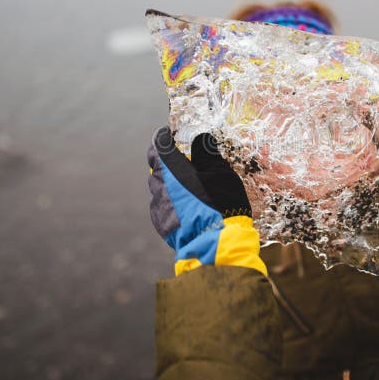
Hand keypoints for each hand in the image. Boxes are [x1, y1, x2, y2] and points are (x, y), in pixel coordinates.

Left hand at [147, 126, 266, 275]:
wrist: (216, 245)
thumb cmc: (221, 204)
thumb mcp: (219, 173)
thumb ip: (206, 153)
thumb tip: (199, 139)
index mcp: (170, 170)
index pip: (158, 145)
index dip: (165, 137)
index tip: (172, 134)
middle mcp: (158, 187)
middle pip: (157, 167)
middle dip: (168, 160)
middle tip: (185, 159)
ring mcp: (158, 207)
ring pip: (160, 187)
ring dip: (171, 182)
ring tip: (190, 184)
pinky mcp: (161, 225)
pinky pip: (163, 205)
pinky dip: (173, 200)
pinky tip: (189, 205)